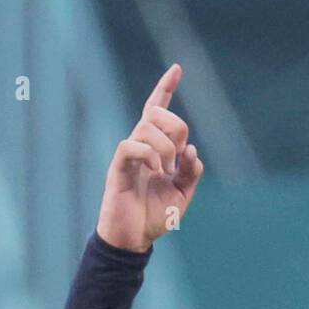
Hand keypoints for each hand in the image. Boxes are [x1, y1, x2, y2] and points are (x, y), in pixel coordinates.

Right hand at [96, 64, 203, 252]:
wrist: (133, 239)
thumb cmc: (154, 216)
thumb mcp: (183, 195)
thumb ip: (191, 172)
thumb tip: (191, 149)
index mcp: (155, 149)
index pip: (157, 111)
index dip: (166, 89)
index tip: (177, 69)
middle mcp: (140, 146)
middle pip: (156, 113)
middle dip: (175, 127)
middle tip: (179, 157)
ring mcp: (128, 156)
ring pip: (146, 128)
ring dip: (165, 147)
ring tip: (167, 172)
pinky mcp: (117, 169)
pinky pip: (130, 146)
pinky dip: (149, 155)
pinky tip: (156, 172)